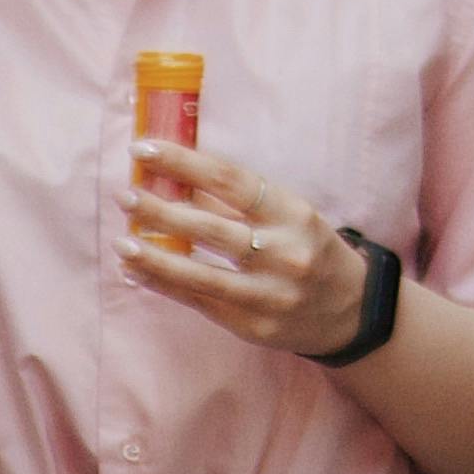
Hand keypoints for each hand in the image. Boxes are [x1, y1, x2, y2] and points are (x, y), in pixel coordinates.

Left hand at [124, 134, 370, 360]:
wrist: (351, 311)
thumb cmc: (310, 250)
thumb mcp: (289, 216)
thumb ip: (239, 201)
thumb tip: (176, 176)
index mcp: (292, 214)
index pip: (230, 180)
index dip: (184, 162)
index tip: (145, 148)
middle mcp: (283, 253)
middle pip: (210, 227)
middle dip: (161, 210)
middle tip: (126, 195)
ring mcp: (268, 294)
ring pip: (200, 273)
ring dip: (154, 257)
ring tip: (122, 241)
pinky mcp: (254, 325)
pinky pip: (199, 302)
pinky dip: (164, 285)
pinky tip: (135, 271)